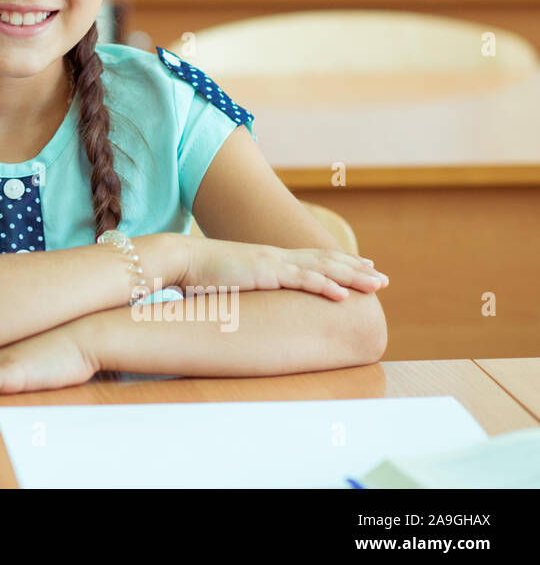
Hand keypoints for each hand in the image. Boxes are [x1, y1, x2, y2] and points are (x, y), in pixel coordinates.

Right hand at [177, 236, 388, 301]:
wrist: (183, 260)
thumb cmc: (201, 276)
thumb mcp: (233, 284)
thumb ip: (249, 291)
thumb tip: (254, 306)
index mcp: (271, 260)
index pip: (313, 259)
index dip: (339, 263)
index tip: (361, 267)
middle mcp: (277, 258)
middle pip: (326, 260)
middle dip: (356, 269)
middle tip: (382, 278)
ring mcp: (273, 263)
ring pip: (323, 268)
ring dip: (352, 276)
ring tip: (377, 284)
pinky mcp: (265, 273)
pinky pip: (302, 279)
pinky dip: (325, 286)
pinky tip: (343, 294)